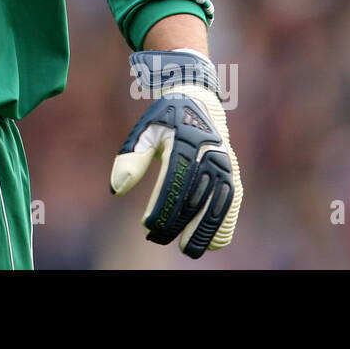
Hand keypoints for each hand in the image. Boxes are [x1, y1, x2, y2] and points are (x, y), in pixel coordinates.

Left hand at [110, 49, 241, 258]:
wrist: (198, 99)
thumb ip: (132, 157)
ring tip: (189, 249)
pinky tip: (215, 243)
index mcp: (184, 141)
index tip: (147, 227)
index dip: (161, 207)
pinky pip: (231, 200)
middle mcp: (208, 153)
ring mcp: (224, 163)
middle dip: (176, 222)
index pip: (172, 181)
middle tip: (157, 239)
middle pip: (193, 196)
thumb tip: (116, 190)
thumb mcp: (145, 130)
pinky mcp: (232, 171)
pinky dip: (226, 222)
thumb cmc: (166, 118)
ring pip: (217, 203)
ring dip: (204, 229)